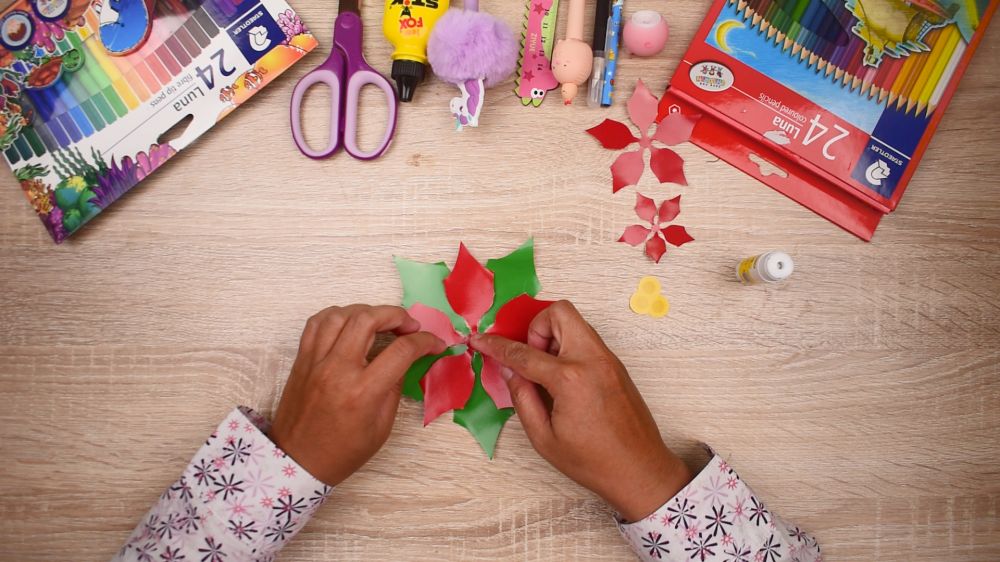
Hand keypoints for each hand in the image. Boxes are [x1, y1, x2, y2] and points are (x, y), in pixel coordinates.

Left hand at [269, 305, 445, 485]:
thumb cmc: (343, 451)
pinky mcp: (301, 360)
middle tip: (409, 325)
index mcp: (363, 392)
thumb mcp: (381, 427)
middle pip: (368, 319)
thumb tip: (406, 358)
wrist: (297, 462)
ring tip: (380, 321)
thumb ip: (395, 387)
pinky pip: (317, 323)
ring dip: (366, 310)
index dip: (425, 341)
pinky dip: (337, 315)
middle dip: (396, 314)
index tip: (435, 343)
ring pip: (340, 314)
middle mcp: (337, 370)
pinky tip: (350, 323)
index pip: (401, 350)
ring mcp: (315, 361)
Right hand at [470, 301, 691, 521]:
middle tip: (531, 359)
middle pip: (559, 312)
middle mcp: (592, 359)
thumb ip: (522, 398)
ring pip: (575, 323)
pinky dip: (569, 348)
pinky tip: (563, 381)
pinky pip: (587, 340)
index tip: (480, 340)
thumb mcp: (544, 438)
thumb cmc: (592, 461)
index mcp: (571, 378)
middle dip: (536, 327)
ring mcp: (608, 360)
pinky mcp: (616, 366)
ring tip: (546, 373)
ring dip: (554, 337)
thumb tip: (510, 370)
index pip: (524, 352)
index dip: (496, 345)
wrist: (641, 470)